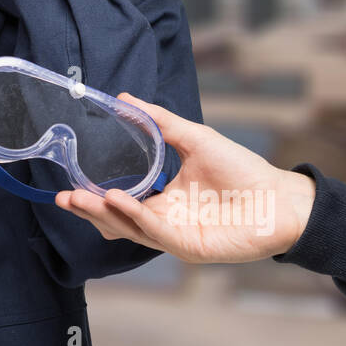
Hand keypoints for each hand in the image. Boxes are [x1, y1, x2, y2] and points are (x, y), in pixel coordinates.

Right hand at [55, 93, 317, 262]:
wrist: (281, 197)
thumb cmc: (242, 170)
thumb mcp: (193, 139)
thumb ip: (159, 122)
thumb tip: (123, 98)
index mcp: (162, 201)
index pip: (119, 203)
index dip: (93, 197)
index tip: (68, 186)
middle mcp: (164, 222)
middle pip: (117, 221)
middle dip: (89, 210)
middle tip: (64, 197)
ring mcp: (175, 237)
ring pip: (131, 230)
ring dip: (105, 214)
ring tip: (81, 198)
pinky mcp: (191, 247)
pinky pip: (158, 232)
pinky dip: (136, 216)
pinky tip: (119, 199)